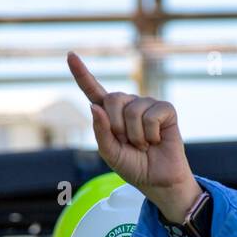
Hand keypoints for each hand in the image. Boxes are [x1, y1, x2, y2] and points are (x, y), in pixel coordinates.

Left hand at [67, 51, 201, 221]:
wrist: (158, 181)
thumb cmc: (133, 166)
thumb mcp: (110, 153)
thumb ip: (100, 132)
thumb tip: (94, 107)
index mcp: (110, 114)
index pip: (94, 90)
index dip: (82, 73)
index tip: (70, 55)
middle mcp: (128, 104)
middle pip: (113, 99)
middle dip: (117, 126)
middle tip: (128, 143)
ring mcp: (147, 104)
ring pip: (133, 110)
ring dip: (136, 136)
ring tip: (143, 145)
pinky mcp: (166, 109)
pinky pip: (152, 115)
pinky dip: (151, 134)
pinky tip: (157, 140)